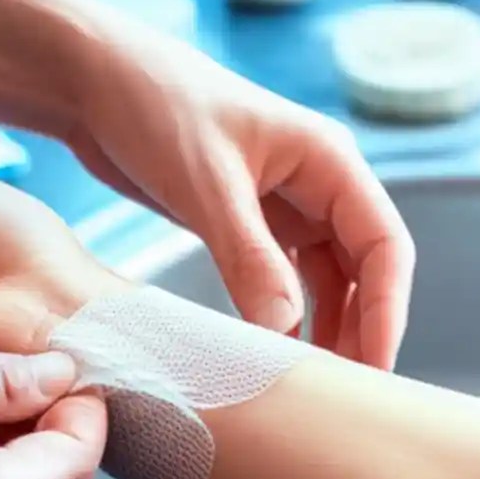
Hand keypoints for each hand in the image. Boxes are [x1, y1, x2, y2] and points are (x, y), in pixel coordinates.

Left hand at [64, 13, 414, 368]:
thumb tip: (287, 334)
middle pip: (363, 270)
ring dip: (324, 331)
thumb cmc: (154, 104)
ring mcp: (282, 205)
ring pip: (324, 282)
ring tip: (313, 389)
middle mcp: (316, 184)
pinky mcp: (245, 223)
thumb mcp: (205, 184)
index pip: (384, 245)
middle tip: (346, 398)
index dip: (388, 309)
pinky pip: (280, 281)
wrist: (91, 80)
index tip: (375, 368)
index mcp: (328, 160)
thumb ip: (249, 258)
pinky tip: (272, 356)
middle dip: (361, 330)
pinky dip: (282, 319)